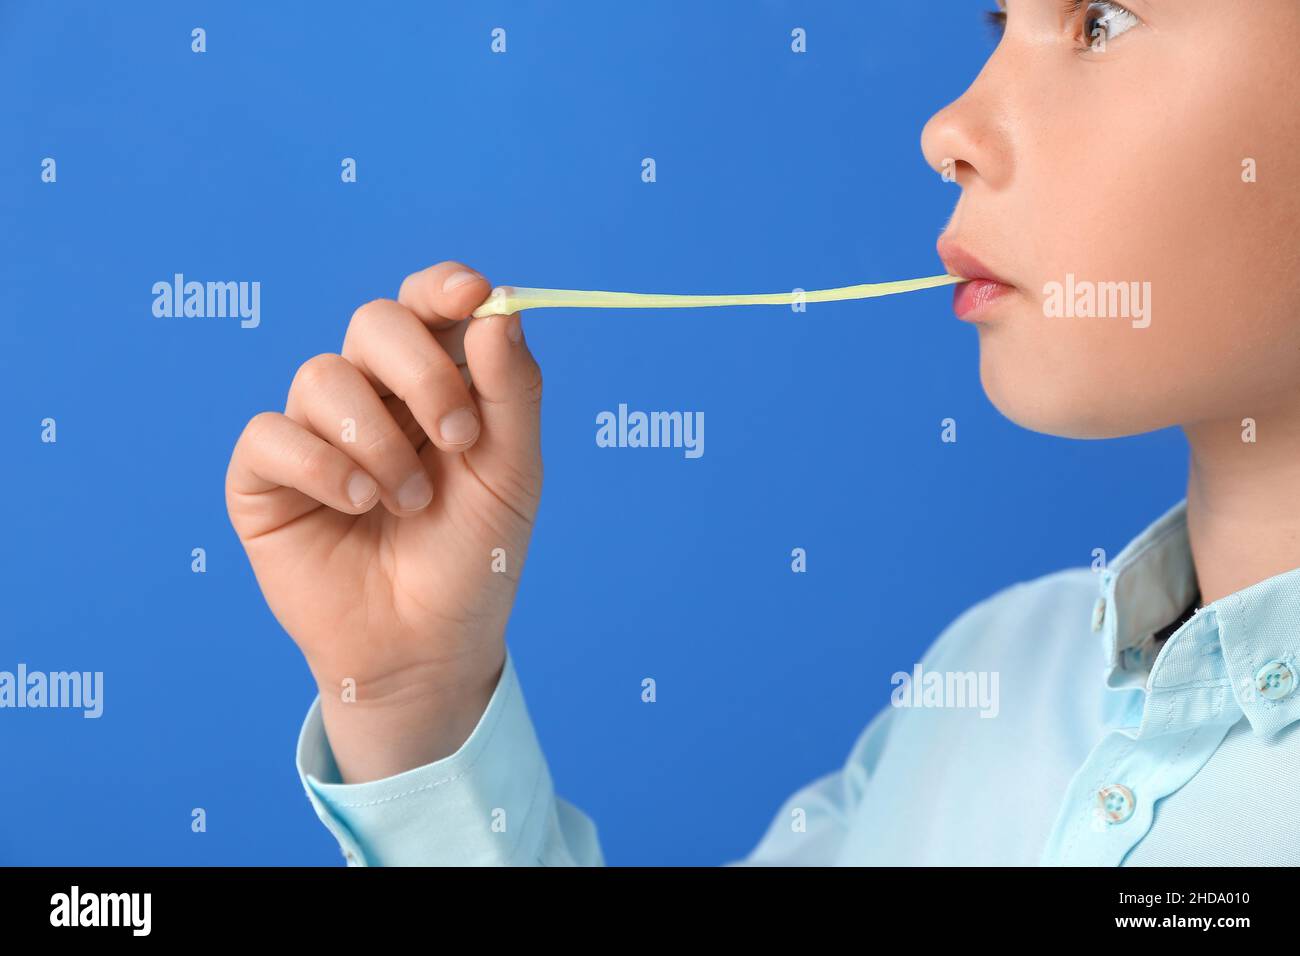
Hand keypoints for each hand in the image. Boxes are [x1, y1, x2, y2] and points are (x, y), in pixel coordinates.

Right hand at [226, 262, 542, 781]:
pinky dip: (322, 466)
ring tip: (408, 504)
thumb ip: (511, 391)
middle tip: (457, 438)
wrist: (428, 646)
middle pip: (373, 323)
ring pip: (322, 376)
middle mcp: (371, 396)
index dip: (443, 288)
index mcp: (434, 384)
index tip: (473, 296)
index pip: (428, 305)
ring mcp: (315, 433)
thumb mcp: (512, 475)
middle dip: (420, 372)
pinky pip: (272, 433)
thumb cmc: (474, 559)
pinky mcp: (264, 477)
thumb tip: (498, 308)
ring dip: (377, 441)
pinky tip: (356, 506)